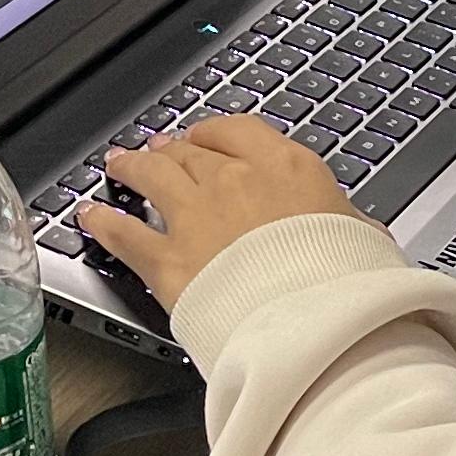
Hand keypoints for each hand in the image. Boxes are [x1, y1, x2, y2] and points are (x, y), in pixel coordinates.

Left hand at [77, 116, 362, 305]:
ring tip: (120, 165)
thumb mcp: (366, 240)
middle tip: (162, 149)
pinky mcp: (167, 262)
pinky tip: (89, 216)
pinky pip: (124, 234)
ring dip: (133, 168)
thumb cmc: (346, 285)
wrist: (314, 325)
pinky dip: (103, 222)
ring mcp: (195, 218)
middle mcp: (234, 181)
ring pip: (152, 177)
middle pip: (190, 153)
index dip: (215, 132)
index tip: (207, 137)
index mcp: (287, 168)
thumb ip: (349, 224)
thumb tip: (359, 228)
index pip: (238, 130)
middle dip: (172, 149)